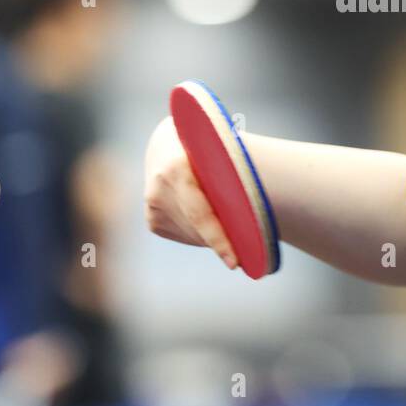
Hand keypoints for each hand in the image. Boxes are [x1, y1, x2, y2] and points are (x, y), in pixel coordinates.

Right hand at [143, 115, 239, 269]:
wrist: (165, 143)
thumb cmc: (204, 142)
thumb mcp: (216, 144)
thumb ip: (226, 169)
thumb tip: (252, 207)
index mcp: (176, 167)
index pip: (199, 214)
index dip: (218, 240)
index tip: (235, 263)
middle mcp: (159, 189)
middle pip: (199, 229)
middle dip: (225, 240)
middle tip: (250, 249)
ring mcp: (153, 207)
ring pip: (195, 236)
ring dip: (215, 237)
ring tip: (231, 226)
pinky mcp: (153, 221)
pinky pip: (187, 236)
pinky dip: (204, 234)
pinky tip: (210, 222)